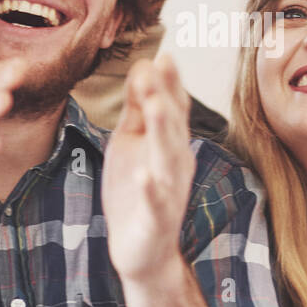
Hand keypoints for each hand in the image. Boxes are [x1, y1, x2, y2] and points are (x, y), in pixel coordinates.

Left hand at [102, 55, 196, 284]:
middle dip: (166, 97)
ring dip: (164, 132)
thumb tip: (143, 65)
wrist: (142, 251)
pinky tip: (145, 175)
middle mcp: (175, 164)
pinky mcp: (155, 220)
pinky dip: (152, 190)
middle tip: (158, 68)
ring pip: (168, 159)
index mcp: (169, 143)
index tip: (164, 54)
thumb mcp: (131, 141)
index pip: (173, 107)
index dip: (169, 82)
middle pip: (173, 127)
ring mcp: (168, 192)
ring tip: (157, 106)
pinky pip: (155, 203)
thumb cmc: (137, 190)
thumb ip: (137, 106)